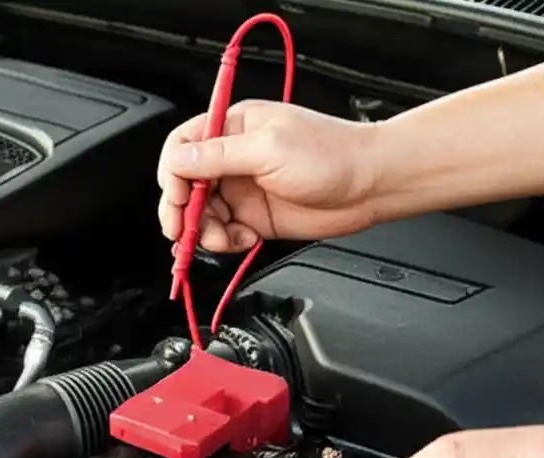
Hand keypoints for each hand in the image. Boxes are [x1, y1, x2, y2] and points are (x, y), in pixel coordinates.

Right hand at [157, 100, 382, 250]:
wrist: (371, 185)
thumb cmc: (332, 155)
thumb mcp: (268, 149)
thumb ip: (218, 155)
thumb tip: (177, 160)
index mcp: (232, 128)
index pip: (181, 148)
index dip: (172, 176)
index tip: (177, 199)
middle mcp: (232, 158)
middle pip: (185, 187)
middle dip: (181, 212)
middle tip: (184, 233)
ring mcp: (242, 189)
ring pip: (201, 215)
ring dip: (205, 232)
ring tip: (224, 240)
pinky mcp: (254, 217)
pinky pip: (224, 234)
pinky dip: (226, 242)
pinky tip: (243, 240)